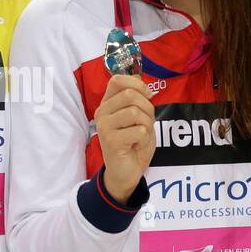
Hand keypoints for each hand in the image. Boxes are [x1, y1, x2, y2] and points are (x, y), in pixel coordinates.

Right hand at [94, 73, 155, 203]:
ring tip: (141, 135)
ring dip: (147, 124)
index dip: (137, 84)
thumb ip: (137, 100)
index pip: (117, 80)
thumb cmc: (133, 143)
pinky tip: (136, 145)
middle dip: (147, 108)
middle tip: (146, 123)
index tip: (148, 96)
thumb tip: (143, 84)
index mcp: (107, 104)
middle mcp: (102, 113)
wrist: (126, 171)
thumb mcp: (139, 117)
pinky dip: (145, 138)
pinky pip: (139, 130)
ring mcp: (104, 127)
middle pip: (129, 95)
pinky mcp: (110, 141)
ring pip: (135, 112)